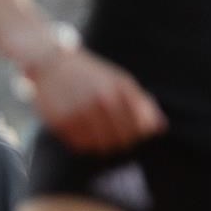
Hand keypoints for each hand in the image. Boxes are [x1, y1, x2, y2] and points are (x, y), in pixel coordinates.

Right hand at [25, 47, 165, 153]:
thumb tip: (160, 128)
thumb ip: (141, 103)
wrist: (51, 63)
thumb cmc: (91, 75)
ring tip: (98, 135)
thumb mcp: (119, 82)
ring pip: (100, 146)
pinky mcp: (61, 122)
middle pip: (121, 139)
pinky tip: (83, 132)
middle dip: (122, 142)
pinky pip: (80, 145)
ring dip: (102, 145)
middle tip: (115, 137)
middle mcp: (100, 101)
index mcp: (119, 90)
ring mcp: (80, 112)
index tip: (133, 132)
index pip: (139, 127)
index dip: (139, 134)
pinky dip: (85, 144)